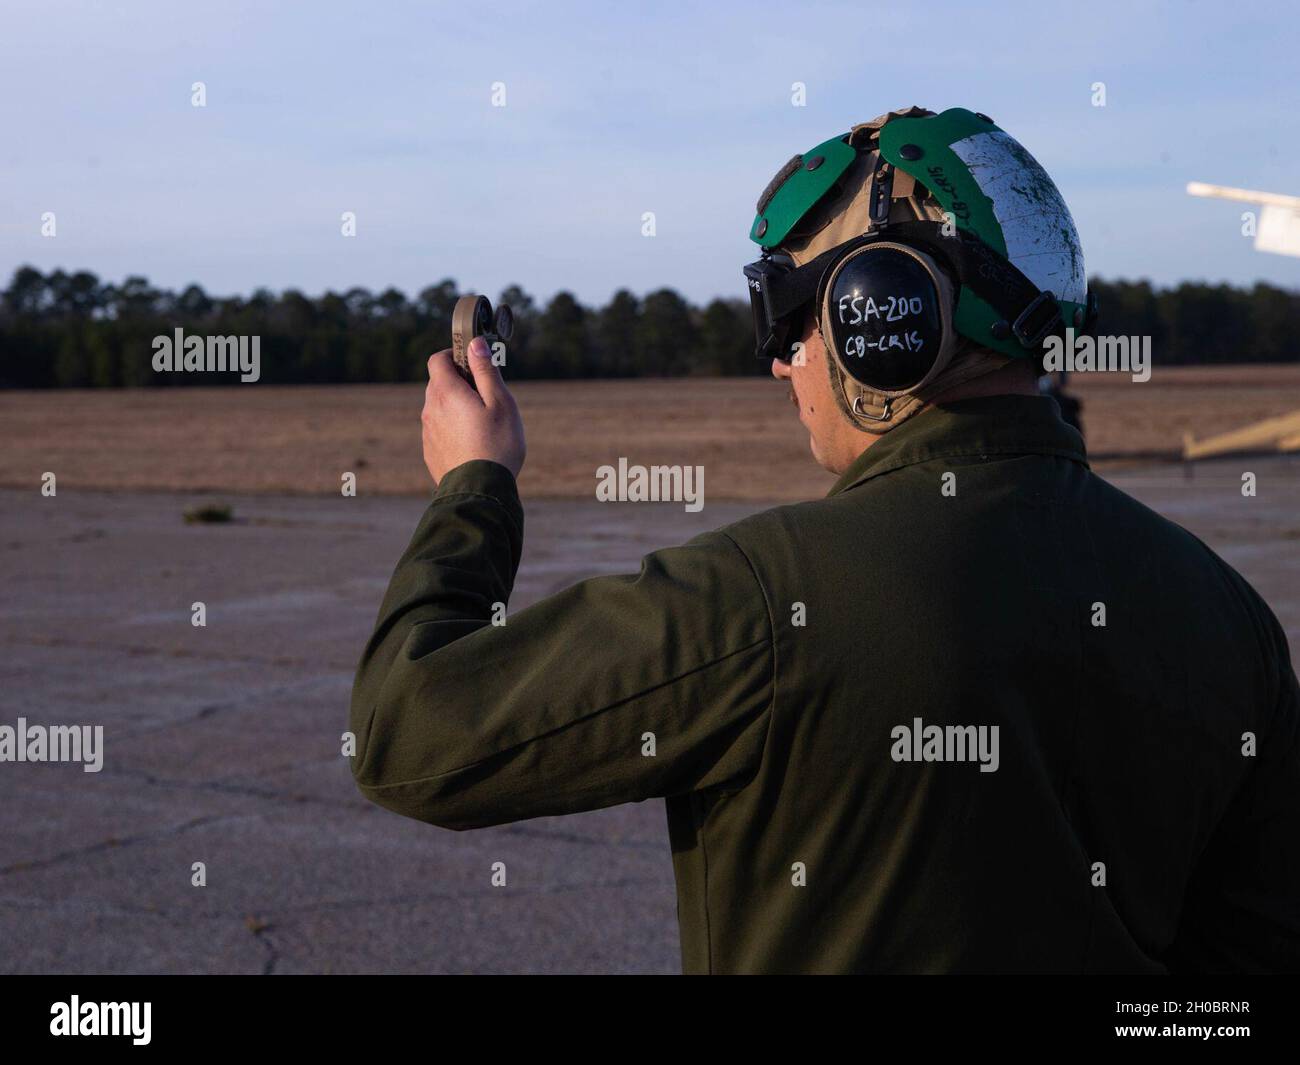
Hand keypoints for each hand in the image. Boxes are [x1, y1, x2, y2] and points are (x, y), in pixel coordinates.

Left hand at [421, 336, 525, 484]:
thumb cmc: (497, 444)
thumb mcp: (500, 402)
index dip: (453, 354)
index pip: (437, 359)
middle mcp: (431, 409)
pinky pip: (439, 430)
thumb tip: (475, 343)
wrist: (480, 491)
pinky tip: (473, 442)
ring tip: (482, 423)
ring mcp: (428, 432)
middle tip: (484, 393)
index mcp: (446, 393)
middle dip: (458, 381)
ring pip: (438, 407)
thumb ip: (485, 371)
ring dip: (455, 406)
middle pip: (438, 383)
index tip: (472, 361)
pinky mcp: (430, 451)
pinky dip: (452, 428)